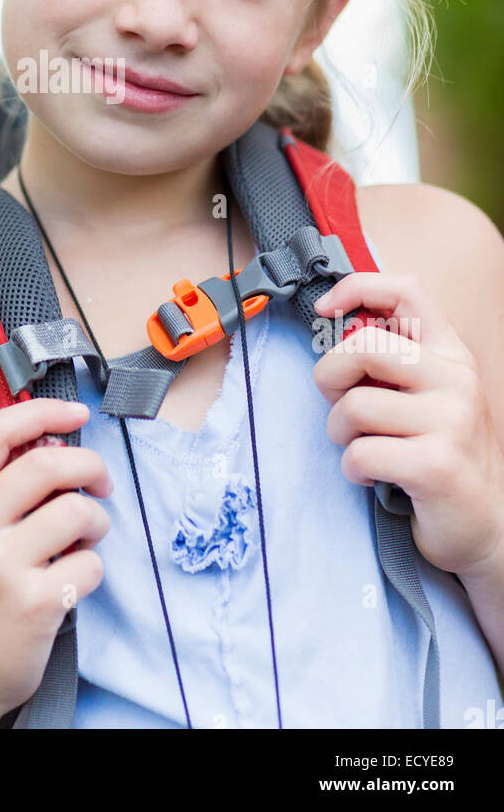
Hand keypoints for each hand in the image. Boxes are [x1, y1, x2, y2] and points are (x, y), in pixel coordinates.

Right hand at [0, 398, 111, 722]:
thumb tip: (54, 442)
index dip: (42, 412)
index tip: (76, 412)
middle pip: (46, 464)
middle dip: (89, 465)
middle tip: (100, 482)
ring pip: (76, 511)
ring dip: (95, 522)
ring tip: (85, 540)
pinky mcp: (32, 602)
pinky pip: (90, 565)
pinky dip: (92, 569)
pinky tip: (71, 581)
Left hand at [312, 272, 503, 578]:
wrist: (488, 523)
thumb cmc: (440, 453)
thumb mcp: (426, 394)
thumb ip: (391, 359)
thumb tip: (334, 326)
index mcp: (450, 353)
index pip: (405, 291)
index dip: (355, 288)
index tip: (324, 309)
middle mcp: (456, 379)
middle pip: (362, 348)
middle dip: (331, 379)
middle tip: (343, 409)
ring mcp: (450, 421)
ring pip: (354, 406)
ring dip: (340, 433)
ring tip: (363, 448)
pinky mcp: (436, 464)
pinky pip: (360, 453)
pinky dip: (352, 468)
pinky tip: (373, 476)